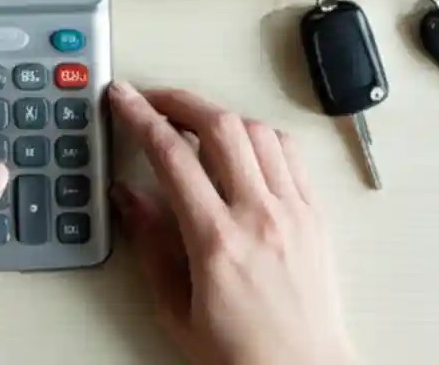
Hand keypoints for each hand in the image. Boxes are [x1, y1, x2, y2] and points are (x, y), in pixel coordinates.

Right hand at [108, 83, 354, 364]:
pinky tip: (242, 142)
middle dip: (180, 101)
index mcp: (217, 241)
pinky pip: (290, 153)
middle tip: (154, 100)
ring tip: (194, 121)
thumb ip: (150, 244)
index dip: (141, 118)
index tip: (123, 99)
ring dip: (221, 114)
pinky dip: (261, 135)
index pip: (172, 157)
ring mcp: (294, 211)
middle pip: (220, 126)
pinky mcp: (316, 215)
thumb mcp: (175, 308)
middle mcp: (259, 216)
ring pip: (258, 131)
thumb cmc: (240, 354)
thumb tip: (128, 195)